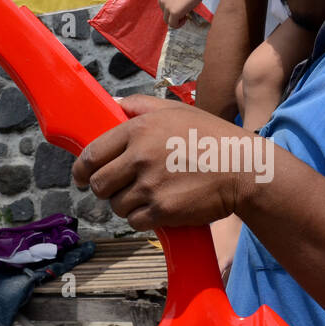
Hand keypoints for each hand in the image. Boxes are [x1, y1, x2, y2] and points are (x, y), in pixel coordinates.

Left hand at [73, 94, 257, 230]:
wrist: (242, 169)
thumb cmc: (211, 137)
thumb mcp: (176, 110)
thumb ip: (141, 105)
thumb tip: (113, 104)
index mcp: (138, 129)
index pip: (92, 154)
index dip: (82, 169)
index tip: (82, 176)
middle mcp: (140, 157)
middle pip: (99, 183)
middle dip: (104, 189)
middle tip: (117, 189)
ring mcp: (150, 186)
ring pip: (116, 205)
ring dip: (126, 204)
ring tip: (146, 196)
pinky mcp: (161, 210)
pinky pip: (135, 221)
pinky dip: (142, 219)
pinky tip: (158, 208)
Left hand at [159, 0, 201, 29]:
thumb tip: (178, 8)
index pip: (163, 7)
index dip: (172, 10)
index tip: (181, 8)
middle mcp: (162, 0)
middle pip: (165, 15)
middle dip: (174, 16)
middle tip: (184, 13)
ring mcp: (167, 7)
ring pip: (168, 21)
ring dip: (177, 20)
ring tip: (185, 15)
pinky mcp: (173, 12)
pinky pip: (173, 24)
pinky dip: (179, 24)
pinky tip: (186, 17)